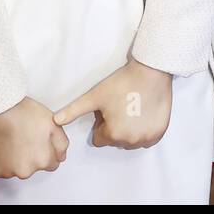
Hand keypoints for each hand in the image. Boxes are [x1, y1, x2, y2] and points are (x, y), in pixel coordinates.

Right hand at [0, 96, 68, 179]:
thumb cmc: (22, 113)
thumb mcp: (52, 123)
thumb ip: (61, 143)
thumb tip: (61, 156)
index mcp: (43, 160)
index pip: (51, 164)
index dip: (46, 150)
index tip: (38, 140)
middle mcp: (25, 171)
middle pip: (33, 167)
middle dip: (31, 156)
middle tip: (24, 136)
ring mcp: (8, 172)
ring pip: (16, 169)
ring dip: (15, 159)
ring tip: (11, 138)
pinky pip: (0, 169)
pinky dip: (1, 160)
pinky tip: (1, 144)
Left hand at [53, 57, 172, 148]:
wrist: (150, 72)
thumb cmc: (121, 83)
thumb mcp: (95, 96)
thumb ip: (74, 110)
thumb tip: (54, 120)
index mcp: (113, 134)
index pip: (100, 138)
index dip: (102, 123)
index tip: (109, 109)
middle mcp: (130, 141)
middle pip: (116, 140)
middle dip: (116, 127)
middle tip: (120, 107)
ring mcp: (147, 138)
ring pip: (131, 140)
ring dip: (130, 130)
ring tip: (132, 109)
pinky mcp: (159, 133)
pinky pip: (147, 139)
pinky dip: (144, 130)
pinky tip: (143, 114)